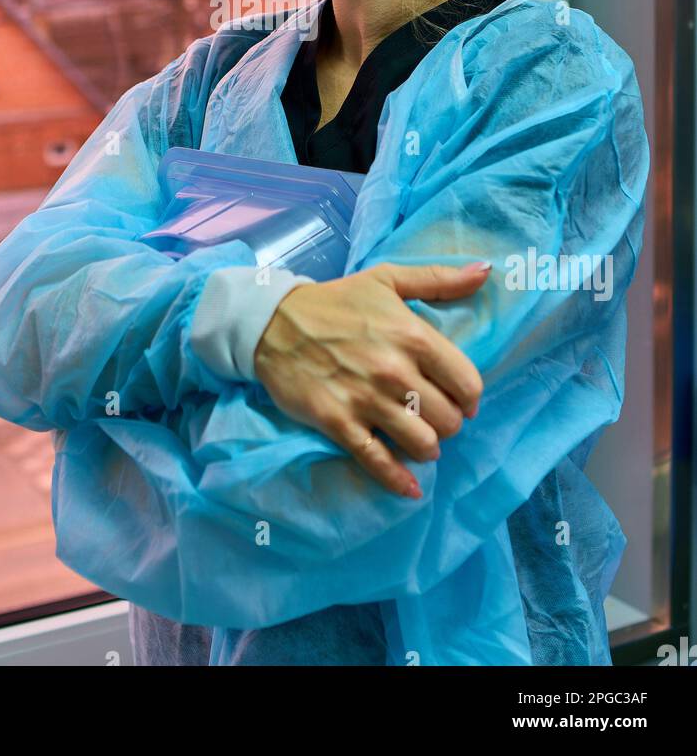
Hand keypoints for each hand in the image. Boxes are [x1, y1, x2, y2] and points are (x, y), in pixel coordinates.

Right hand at [252, 261, 488, 497]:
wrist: (273, 321)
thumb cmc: (336, 301)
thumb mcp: (387, 279)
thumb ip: (439, 279)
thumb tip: (485, 271)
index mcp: (413, 336)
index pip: (467, 383)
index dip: (469, 396)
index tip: (460, 399)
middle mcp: (394, 370)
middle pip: (448, 419)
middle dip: (447, 422)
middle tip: (434, 417)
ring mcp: (366, 400)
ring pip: (421, 443)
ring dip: (426, 447)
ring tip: (419, 440)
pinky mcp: (338, 423)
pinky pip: (377, 461)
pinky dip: (397, 479)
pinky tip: (409, 488)